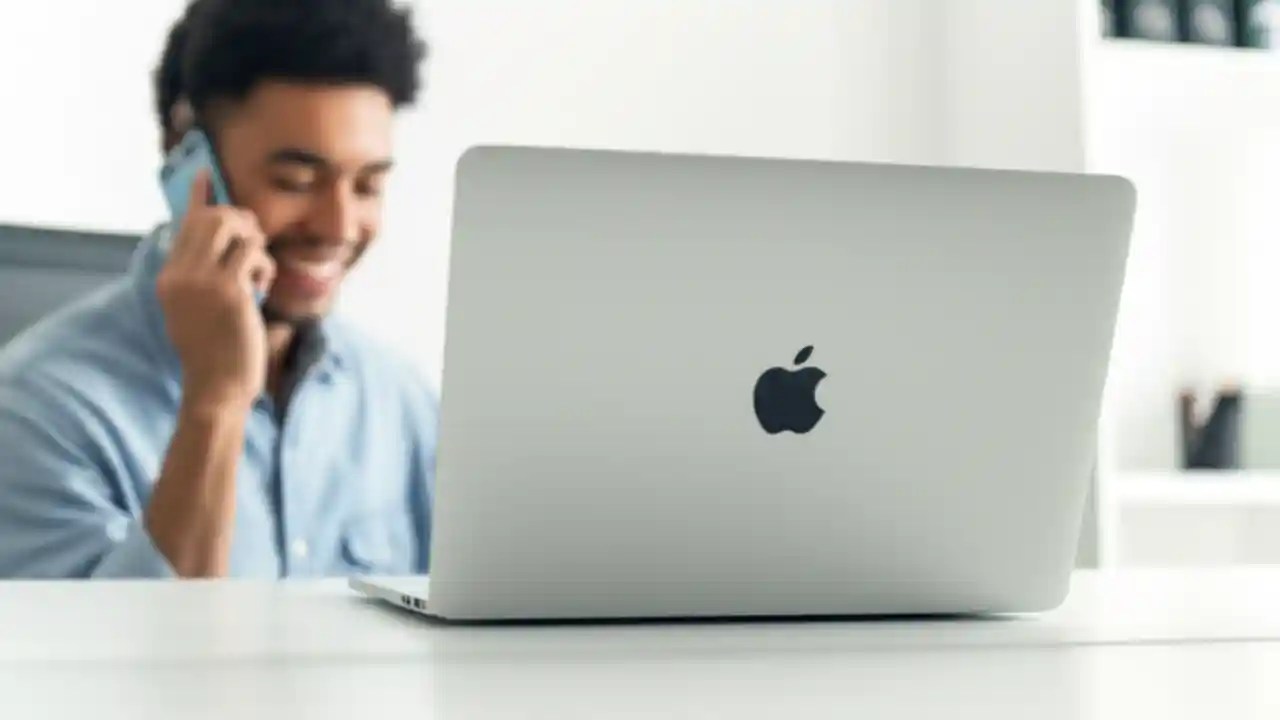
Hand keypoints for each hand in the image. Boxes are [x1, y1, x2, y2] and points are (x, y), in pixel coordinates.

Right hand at [156, 171, 275, 411]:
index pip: (184, 225)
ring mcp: (202, 281)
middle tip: (253, 246)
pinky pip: (254, 252)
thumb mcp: (199, 310)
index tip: (205, 175)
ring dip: (255, 244)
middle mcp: (180, 274)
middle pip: (212, 216)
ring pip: (234, 227)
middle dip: (240, 222)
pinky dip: (265, 265)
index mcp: (170, 277)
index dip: (199, 199)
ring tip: (258, 273)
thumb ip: (202, 277)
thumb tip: (223, 248)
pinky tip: (262, 288)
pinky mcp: (230, 290)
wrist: (218, 388)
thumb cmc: (216, 353)